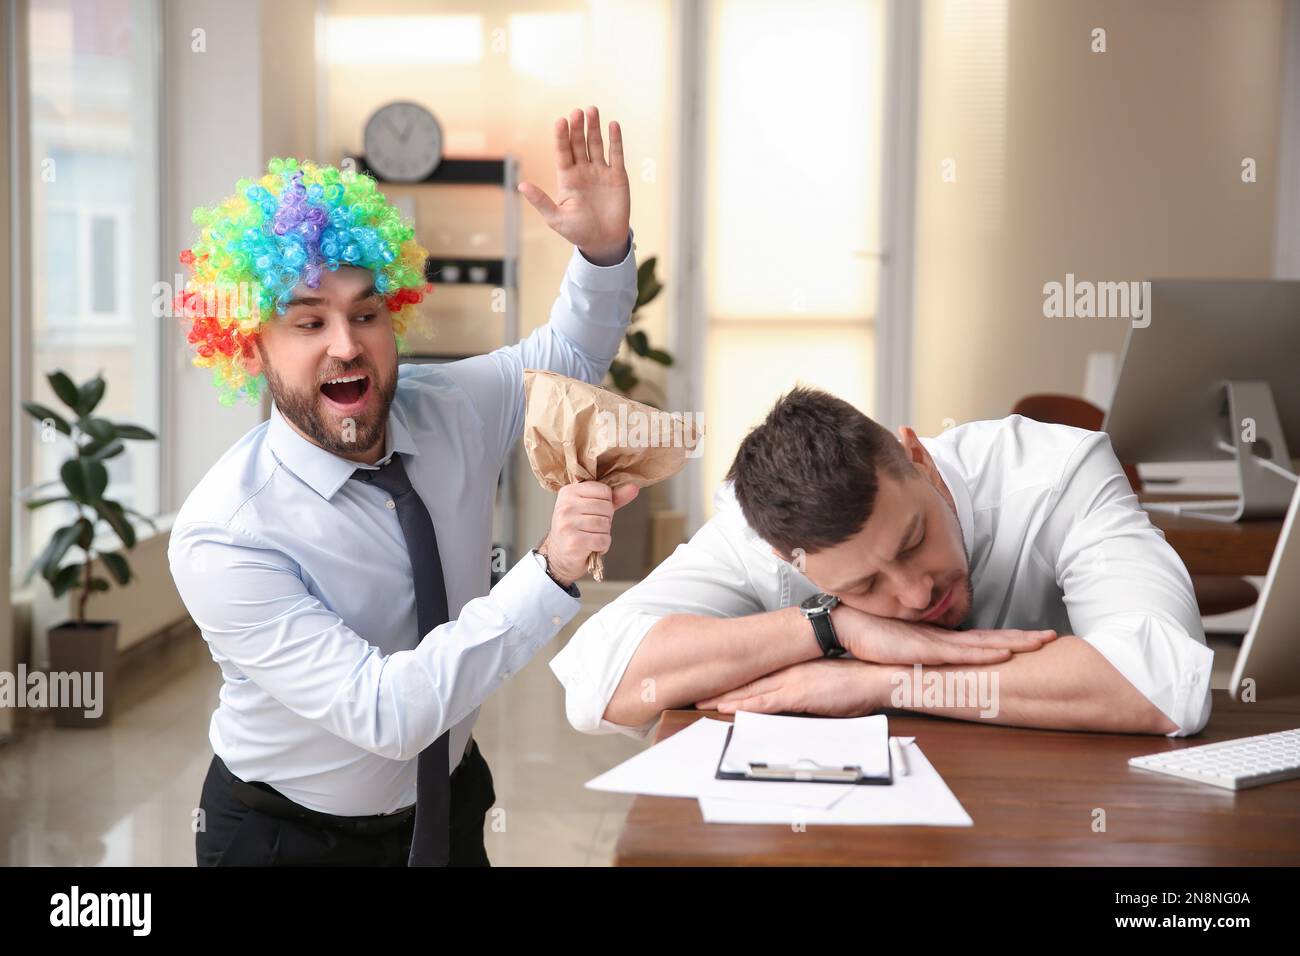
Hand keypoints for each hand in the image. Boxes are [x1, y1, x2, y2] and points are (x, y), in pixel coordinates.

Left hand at [518, 106, 630, 264]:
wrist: (604, 242)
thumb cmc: (577, 232)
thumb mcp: (556, 218)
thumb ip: (541, 201)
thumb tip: (521, 186)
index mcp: (567, 178)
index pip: (563, 152)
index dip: (561, 137)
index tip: (560, 122)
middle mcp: (583, 171)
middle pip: (579, 144)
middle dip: (577, 128)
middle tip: (577, 112)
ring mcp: (600, 171)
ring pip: (596, 144)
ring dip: (594, 128)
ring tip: (592, 110)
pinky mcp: (617, 176)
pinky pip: (616, 154)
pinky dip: (615, 140)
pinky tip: (613, 125)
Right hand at [539, 480, 638, 585]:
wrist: (559, 557)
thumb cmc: (577, 530)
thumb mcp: (592, 509)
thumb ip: (613, 498)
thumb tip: (633, 488)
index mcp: (568, 492)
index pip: (604, 490)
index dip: (606, 504)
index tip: (592, 512)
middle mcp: (566, 506)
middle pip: (607, 508)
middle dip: (605, 520)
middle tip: (590, 528)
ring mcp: (568, 524)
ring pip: (605, 524)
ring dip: (603, 534)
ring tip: (589, 537)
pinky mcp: (574, 542)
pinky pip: (603, 540)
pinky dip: (602, 546)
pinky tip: (591, 547)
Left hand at [696, 659, 880, 717]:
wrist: (876, 677)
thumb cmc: (857, 681)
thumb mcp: (825, 683)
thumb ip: (806, 688)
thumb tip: (795, 697)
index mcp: (793, 666)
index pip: (757, 674)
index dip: (734, 679)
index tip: (714, 683)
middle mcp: (787, 670)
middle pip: (746, 681)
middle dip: (721, 688)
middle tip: (696, 691)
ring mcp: (791, 681)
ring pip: (750, 691)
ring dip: (725, 698)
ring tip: (702, 702)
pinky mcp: (798, 694)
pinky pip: (765, 702)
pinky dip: (744, 706)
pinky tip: (727, 709)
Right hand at [832, 603, 1055, 664]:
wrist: (848, 627)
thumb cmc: (873, 640)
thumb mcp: (907, 652)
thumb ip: (926, 659)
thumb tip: (941, 670)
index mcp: (943, 639)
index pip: (984, 639)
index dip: (1010, 639)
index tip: (1034, 639)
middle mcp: (945, 638)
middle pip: (992, 638)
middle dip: (1023, 638)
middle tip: (1051, 637)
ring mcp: (937, 642)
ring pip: (984, 643)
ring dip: (1013, 643)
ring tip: (1039, 643)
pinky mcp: (925, 648)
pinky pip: (961, 653)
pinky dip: (984, 654)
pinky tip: (1003, 654)